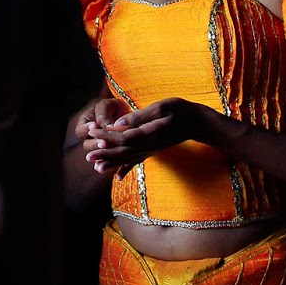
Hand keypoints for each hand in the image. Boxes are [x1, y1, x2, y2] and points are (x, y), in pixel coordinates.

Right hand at [66, 98, 128, 162]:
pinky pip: (110, 160)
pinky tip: (118, 162)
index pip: (80, 130)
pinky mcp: (111, 154)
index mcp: (85, 125)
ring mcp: (100, 147)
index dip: (86, 129)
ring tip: (111, 151)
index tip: (95, 125)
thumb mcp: (106, 105)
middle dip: (96, 144)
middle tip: (104, 143)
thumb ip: (104, 114)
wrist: (125, 113)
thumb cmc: (113, 106)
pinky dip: (113, 162)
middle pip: (87, 145)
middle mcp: (90, 139)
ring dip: (103, 154)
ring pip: (97, 155)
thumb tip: (108, 126)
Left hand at [85, 97, 210, 175]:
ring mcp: (151, 150)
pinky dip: (127, 169)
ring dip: (112, 163)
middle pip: (123, 152)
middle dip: (104, 154)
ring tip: (96, 167)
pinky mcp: (154, 151)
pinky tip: (118, 177)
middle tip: (87, 156)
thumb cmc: (180, 111)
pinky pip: (138, 162)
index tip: (92, 134)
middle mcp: (148, 146)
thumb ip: (140, 116)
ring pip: (128, 159)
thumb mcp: (162, 107)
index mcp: (148, 134)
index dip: (106, 137)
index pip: (122, 137)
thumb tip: (119, 122)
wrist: (198, 123)